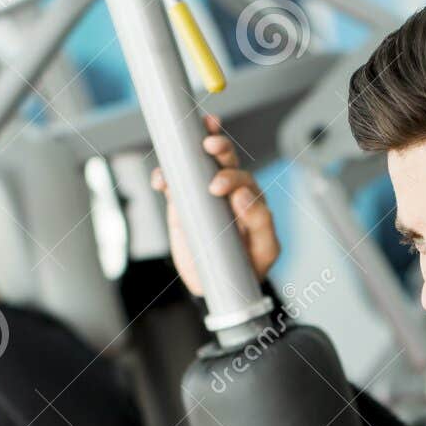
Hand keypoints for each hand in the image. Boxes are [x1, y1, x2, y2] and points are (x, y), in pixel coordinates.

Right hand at [151, 114, 278, 296]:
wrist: (218, 284)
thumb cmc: (247, 266)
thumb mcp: (264, 251)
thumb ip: (261, 224)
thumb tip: (242, 195)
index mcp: (251, 200)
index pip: (245, 179)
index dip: (234, 176)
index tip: (220, 187)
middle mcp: (228, 192)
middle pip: (225, 160)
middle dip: (220, 149)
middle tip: (210, 147)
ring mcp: (202, 195)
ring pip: (198, 164)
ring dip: (193, 147)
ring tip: (187, 141)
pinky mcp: (182, 204)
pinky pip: (173, 185)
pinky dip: (165, 178)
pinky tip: (162, 179)